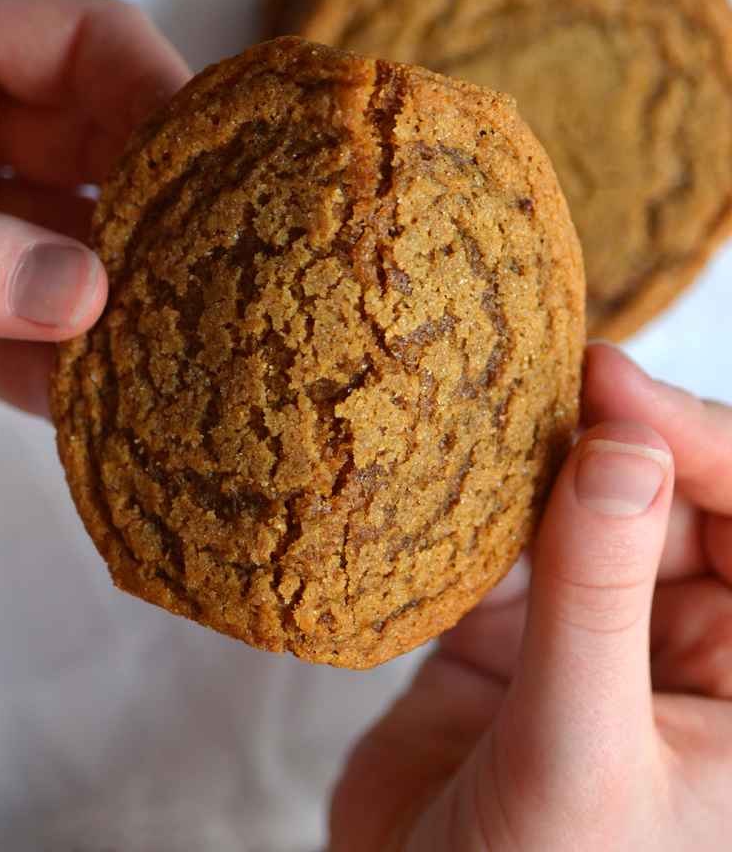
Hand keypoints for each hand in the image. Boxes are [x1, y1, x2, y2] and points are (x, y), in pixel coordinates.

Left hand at [0, 0, 190, 416]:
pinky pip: (10, 336)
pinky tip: (101, 420)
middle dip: (158, 225)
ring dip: (114, 314)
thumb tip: (86, 299)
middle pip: (101, 156)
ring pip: (66, 255)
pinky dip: (48, 376)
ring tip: (182, 367)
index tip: (235, 171)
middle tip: (226, 285)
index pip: (93, 43)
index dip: (170, 98)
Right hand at [330, 342, 731, 850]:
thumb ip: (599, 601)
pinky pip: (505, 532)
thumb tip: (619, 447)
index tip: (612, 387)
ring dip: (535, 453)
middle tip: (537, 379)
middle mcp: (687, 643)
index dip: (700, 439)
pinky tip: (440, 468)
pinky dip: (471, 498)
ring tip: (483, 406)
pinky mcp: (514, 625)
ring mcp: (598, 629)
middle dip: (613, 430)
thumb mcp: (580, 759)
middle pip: (671, 487)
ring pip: (585, 496)